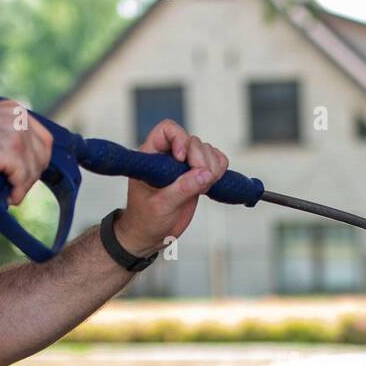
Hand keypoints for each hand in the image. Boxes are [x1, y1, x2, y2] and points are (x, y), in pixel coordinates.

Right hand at [0, 100, 53, 204]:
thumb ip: (4, 137)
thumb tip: (18, 163)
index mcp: (14, 110)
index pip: (43, 138)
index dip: (38, 159)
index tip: (29, 173)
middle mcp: (20, 118)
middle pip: (43, 153)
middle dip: (33, 174)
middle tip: (18, 186)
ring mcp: (18, 133)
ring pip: (34, 168)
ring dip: (24, 185)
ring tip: (11, 193)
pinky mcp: (13, 151)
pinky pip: (23, 178)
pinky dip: (18, 191)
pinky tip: (10, 197)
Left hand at [114, 119, 228, 255]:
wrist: (151, 235)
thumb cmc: (146, 219)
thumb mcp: (161, 205)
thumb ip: (182, 188)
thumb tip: (205, 174)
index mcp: (152, 156)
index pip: (167, 130)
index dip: (179, 139)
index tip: (181, 159)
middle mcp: (169, 156)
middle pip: (193, 141)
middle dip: (201, 159)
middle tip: (201, 180)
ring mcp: (184, 166)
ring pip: (207, 151)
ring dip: (213, 166)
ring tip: (206, 186)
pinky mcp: (197, 176)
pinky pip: (215, 163)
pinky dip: (220, 169)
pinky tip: (214, 183)